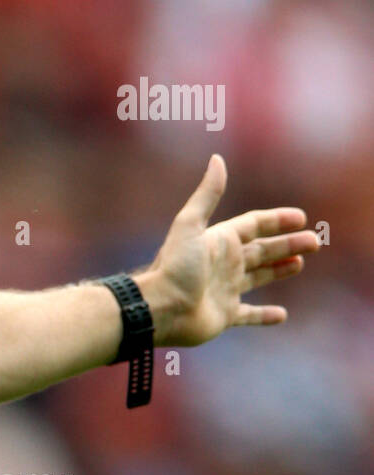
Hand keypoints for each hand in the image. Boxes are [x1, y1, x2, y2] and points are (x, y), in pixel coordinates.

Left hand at [136, 154, 318, 347]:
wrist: (160, 308)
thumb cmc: (175, 267)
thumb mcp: (190, 224)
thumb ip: (207, 194)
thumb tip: (217, 159)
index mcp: (219, 241)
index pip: (253, 225)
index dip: (277, 220)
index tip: (301, 217)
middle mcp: (223, 264)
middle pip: (261, 250)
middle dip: (288, 245)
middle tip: (315, 242)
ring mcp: (224, 290)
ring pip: (258, 277)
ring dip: (279, 270)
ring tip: (300, 264)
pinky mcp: (224, 316)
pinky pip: (249, 315)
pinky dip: (265, 316)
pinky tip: (282, 315)